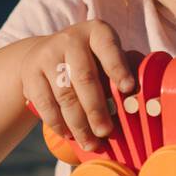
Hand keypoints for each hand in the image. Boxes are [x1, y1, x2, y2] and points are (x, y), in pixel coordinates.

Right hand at [19, 19, 135, 148]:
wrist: (44, 54)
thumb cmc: (89, 62)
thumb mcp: (105, 58)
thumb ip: (123, 73)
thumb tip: (144, 102)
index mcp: (96, 32)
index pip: (108, 48)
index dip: (118, 68)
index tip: (129, 89)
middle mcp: (70, 39)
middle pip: (84, 78)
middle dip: (97, 109)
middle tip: (106, 133)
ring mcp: (47, 55)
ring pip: (65, 95)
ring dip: (79, 124)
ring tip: (90, 143)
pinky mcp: (31, 73)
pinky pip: (45, 103)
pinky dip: (58, 123)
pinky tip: (69, 135)